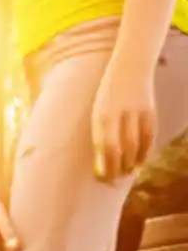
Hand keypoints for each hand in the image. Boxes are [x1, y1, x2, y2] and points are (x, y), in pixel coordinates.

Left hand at [92, 60, 156, 181]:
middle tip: (115, 181)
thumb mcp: (98, 112)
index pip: (106, 149)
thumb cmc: (108, 96)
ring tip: (127, 174)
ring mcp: (138, 112)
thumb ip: (101, 134)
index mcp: (103, 116)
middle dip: (118, 168)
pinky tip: (141, 162)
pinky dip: (146, 151)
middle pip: (122, 149)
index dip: (106, 166)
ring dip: (132, 163)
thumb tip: (103, 162)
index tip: (103, 179)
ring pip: (137, 145)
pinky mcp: (151, 111)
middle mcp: (121, 115)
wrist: (130, 69)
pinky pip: (150, 136)